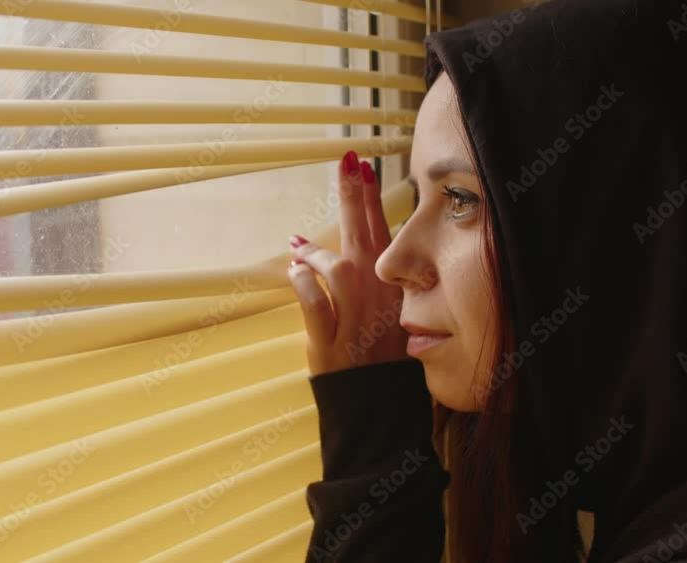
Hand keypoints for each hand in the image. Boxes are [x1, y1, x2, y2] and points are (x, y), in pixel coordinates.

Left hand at [286, 150, 410, 375]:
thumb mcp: (389, 318)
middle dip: (354, 196)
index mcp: (394, 291)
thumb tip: (324, 249)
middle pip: (363, 237)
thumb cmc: (382, 362)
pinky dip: (302, 285)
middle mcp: (378, 300)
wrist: (380, 409)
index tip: (362, 166)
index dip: (370, 199)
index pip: (383, 234)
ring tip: (298, 247)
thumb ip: (368, 283)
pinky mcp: (330, 344)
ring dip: (316, 255)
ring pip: (336, 270)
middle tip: (347, 161)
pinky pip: (314, 305)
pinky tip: (293, 272)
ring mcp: (355, 321)